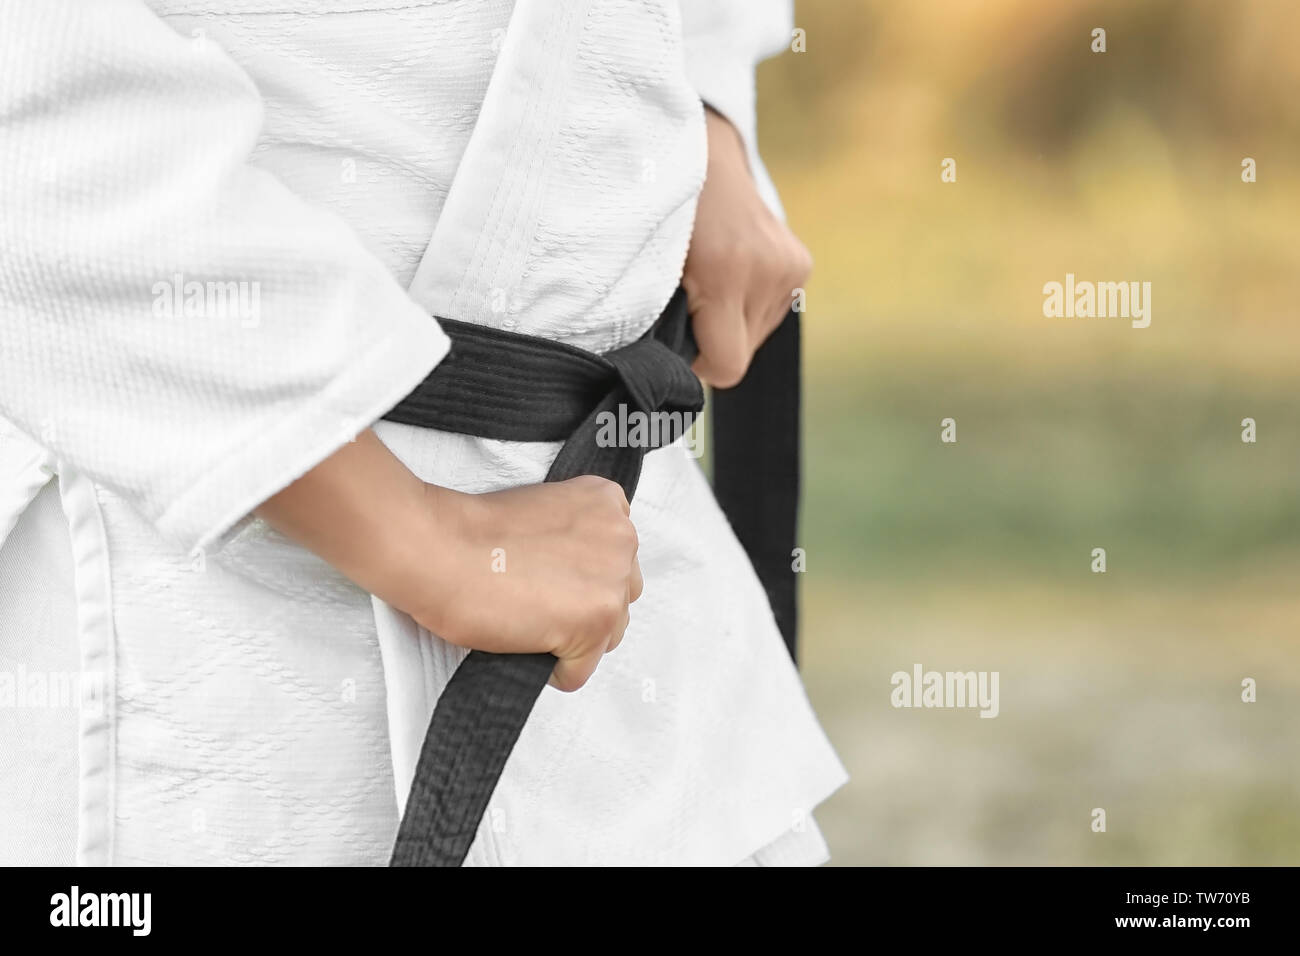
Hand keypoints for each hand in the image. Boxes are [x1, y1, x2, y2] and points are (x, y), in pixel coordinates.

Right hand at [415, 476, 642, 691]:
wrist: (441, 549)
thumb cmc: (473, 532)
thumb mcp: (544, 509)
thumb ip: (576, 536)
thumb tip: (578, 578)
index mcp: (609, 504)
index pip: (617, 560)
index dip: (579, 576)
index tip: (549, 576)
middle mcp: (622, 539)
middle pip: (618, 599)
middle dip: (581, 608)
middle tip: (534, 599)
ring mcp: (613, 583)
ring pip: (607, 637)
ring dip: (569, 639)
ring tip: (526, 616)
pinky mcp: (596, 623)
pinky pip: (580, 671)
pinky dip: (552, 669)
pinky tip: (523, 638)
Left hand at [684, 106, 811, 388]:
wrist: (700, 153)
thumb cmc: (658, 214)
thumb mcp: (648, 267)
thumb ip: (661, 321)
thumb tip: (669, 368)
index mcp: (726, 272)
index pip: (728, 366)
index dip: (699, 365)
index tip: (678, 338)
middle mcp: (768, 270)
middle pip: (743, 352)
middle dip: (713, 337)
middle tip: (689, 299)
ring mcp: (791, 266)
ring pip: (757, 335)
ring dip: (731, 320)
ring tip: (710, 278)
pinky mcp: (801, 263)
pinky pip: (772, 312)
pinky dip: (748, 303)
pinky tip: (733, 270)